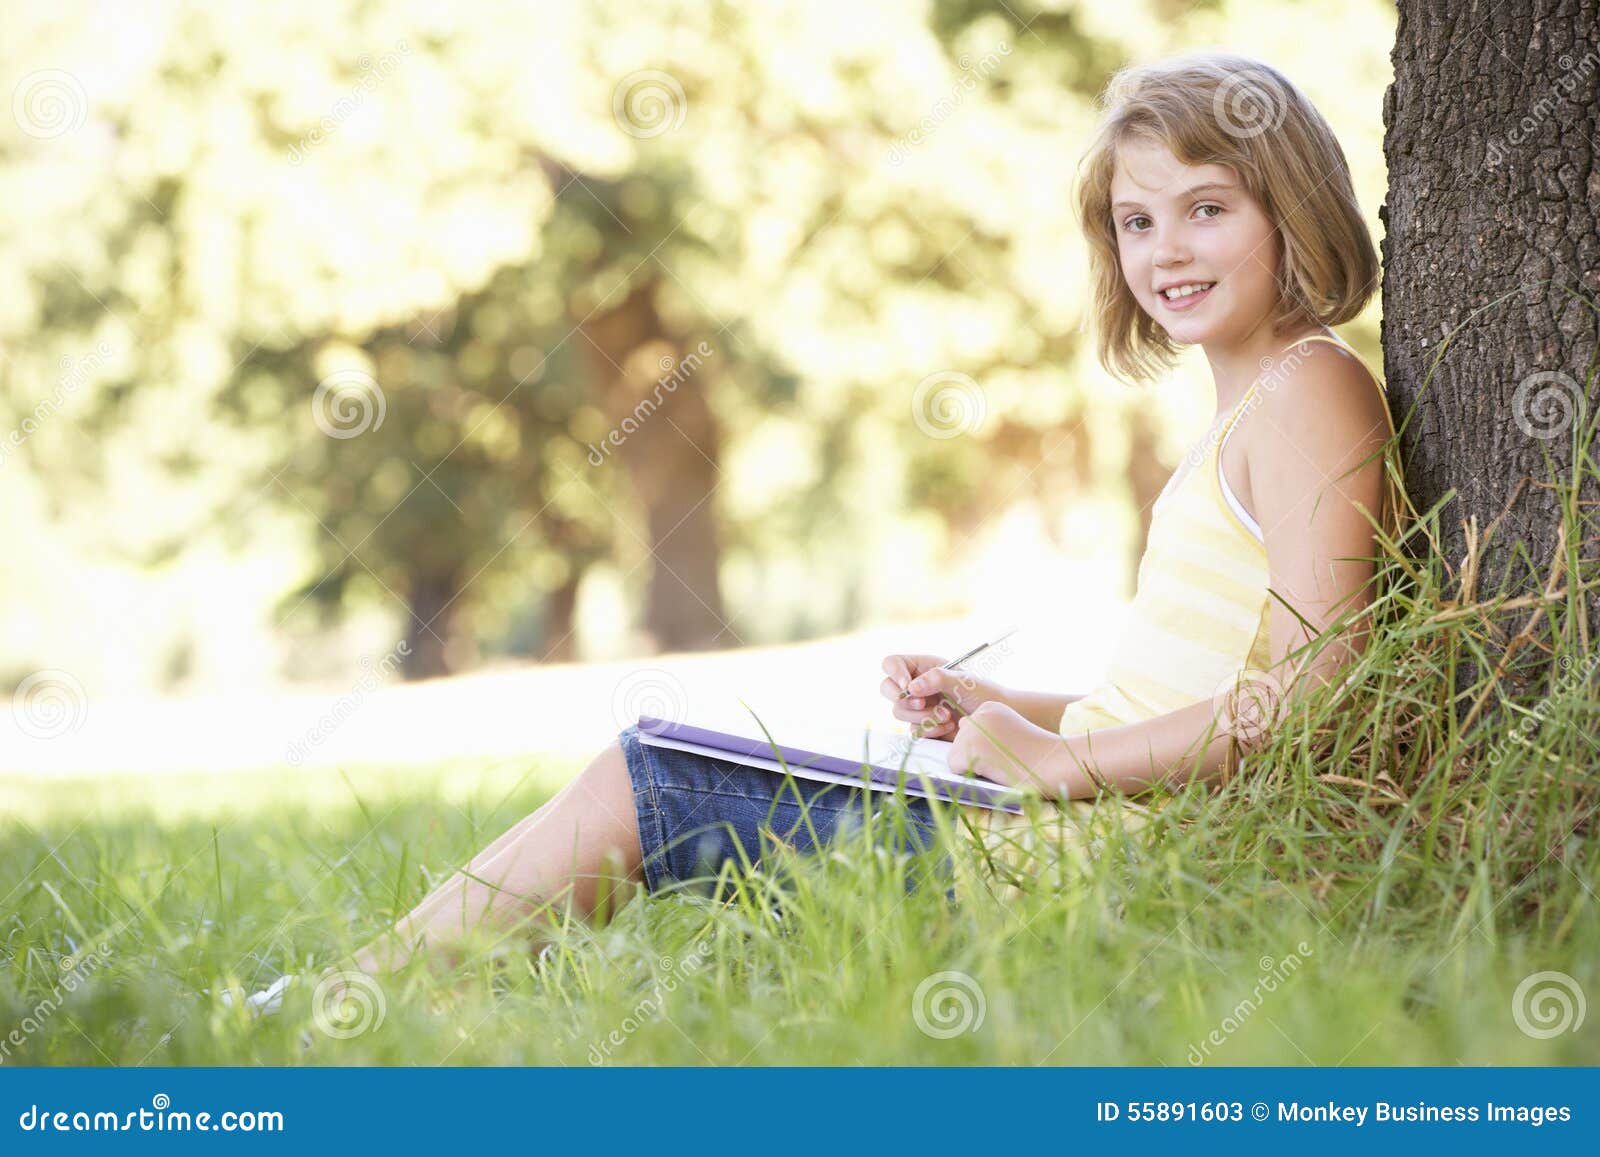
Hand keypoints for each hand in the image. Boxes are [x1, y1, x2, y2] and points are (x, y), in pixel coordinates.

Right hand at [879, 652, 1005, 740]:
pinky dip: (929, 729)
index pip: (892, 663)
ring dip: (922, 715)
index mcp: (923, 667)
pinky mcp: (922, 725)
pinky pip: (912, 729)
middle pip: (887, 689)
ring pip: (899, 711)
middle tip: (923, 703)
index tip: (908, 685)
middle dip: (904, 699)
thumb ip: (936, 678)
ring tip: (946, 715)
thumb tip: (911, 687)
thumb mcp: (961, 680)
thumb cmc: (982, 693)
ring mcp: (918, 706)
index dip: (894, 673)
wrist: (993, 720)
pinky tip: (948, 725)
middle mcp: (916, 685)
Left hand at [948, 700, 1045, 785]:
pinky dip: (970, 774)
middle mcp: (978, 713)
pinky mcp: (970, 747)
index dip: (986, 747)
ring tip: (1002, 765)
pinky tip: (995, 770)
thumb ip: (989, 730)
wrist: (1057, 763)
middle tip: (1005, 759)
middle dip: (976, 755)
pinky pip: (955, 766)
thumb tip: (961, 725)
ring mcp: (973, 729)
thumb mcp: (1012, 732)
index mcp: (990, 707)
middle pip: (959, 741)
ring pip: (955, 754)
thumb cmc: (1038, 755)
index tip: (1007, 750)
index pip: (970, 731)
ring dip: (973, 765)